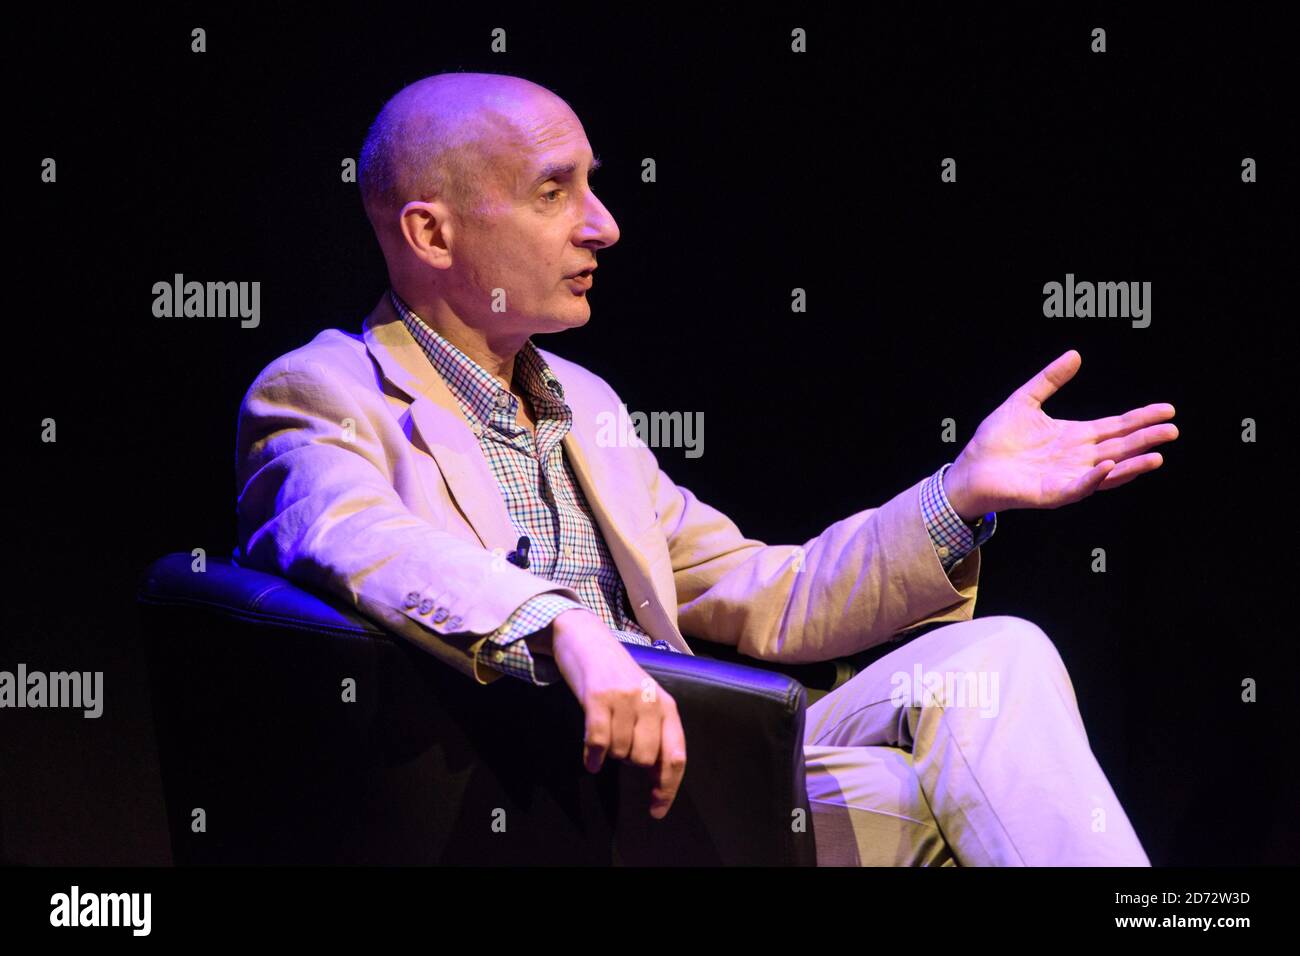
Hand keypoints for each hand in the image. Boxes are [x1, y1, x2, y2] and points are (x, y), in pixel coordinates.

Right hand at [547, 608, 686, 818]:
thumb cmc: (617, 676)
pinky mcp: (598, 697)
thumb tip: (657, 780)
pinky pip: (597, 742)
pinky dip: (592, 756)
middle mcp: (650, 702)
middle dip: (629, 761)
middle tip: (618, 744)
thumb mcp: (644, 700)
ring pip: (620, 752)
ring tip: (603, 733)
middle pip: (645, 760)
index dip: (667, 789)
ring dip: (609, 753)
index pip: (675, 756)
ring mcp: (624, 698)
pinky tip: (590, 759)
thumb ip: (654, 733)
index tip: (656, 811)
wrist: (587, 639)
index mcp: (667, 706)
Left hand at [944, 350, 1177, 516]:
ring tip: (1156, 456)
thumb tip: (1075, 354)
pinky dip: (1093, 479)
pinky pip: (1077, 487)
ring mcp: (1067, 478)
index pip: (1115, 427)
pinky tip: (1108, 467)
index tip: (1167, 409)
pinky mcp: (1051, 494)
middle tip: (1173, 430)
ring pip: (1107, 472)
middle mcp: (1077, 458)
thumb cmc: (996, 439)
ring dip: (1131, 465)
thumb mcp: (1025, 401)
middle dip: (1145, 440)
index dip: (1140, 418)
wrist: (970, 467)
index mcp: (1074, 437)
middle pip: (1119, 448)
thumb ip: (1050, 379)